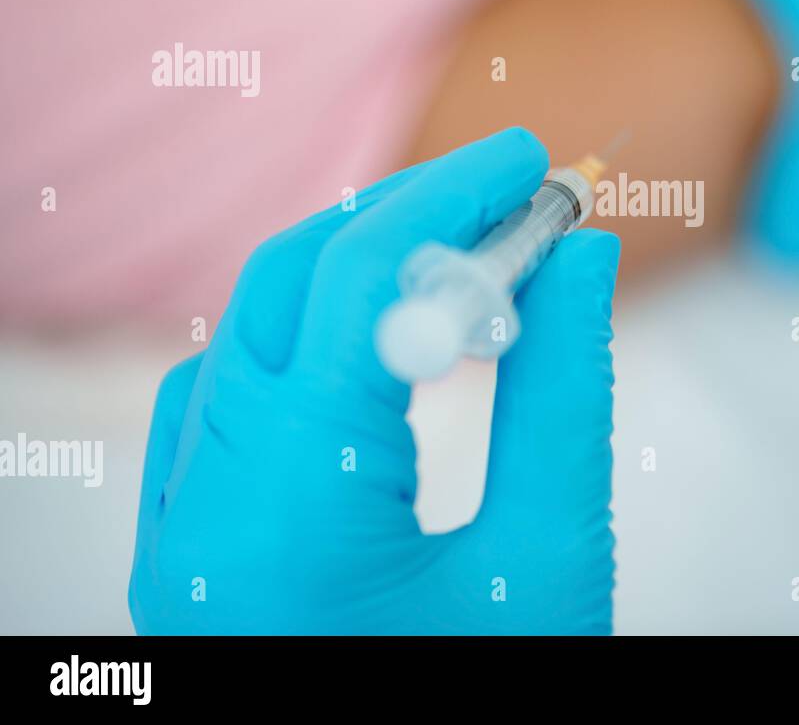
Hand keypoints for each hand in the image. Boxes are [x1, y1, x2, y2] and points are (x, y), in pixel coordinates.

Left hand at [128, 127, 620, 633]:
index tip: (534, 159)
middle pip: (287, 286)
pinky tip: (383, 349)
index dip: (451, 197)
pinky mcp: (192, 550)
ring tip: (469, 272)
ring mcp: (183, 532)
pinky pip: (223, 401)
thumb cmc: (498, 711)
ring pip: (249, 337)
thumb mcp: (552, 560)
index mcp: (287, 509)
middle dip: (406, 223)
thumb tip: (584, 253)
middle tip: (514, 198)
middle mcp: (204, 507)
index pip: (355, 279)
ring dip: (356, 279)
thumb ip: (568, 389)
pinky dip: (306, 343)